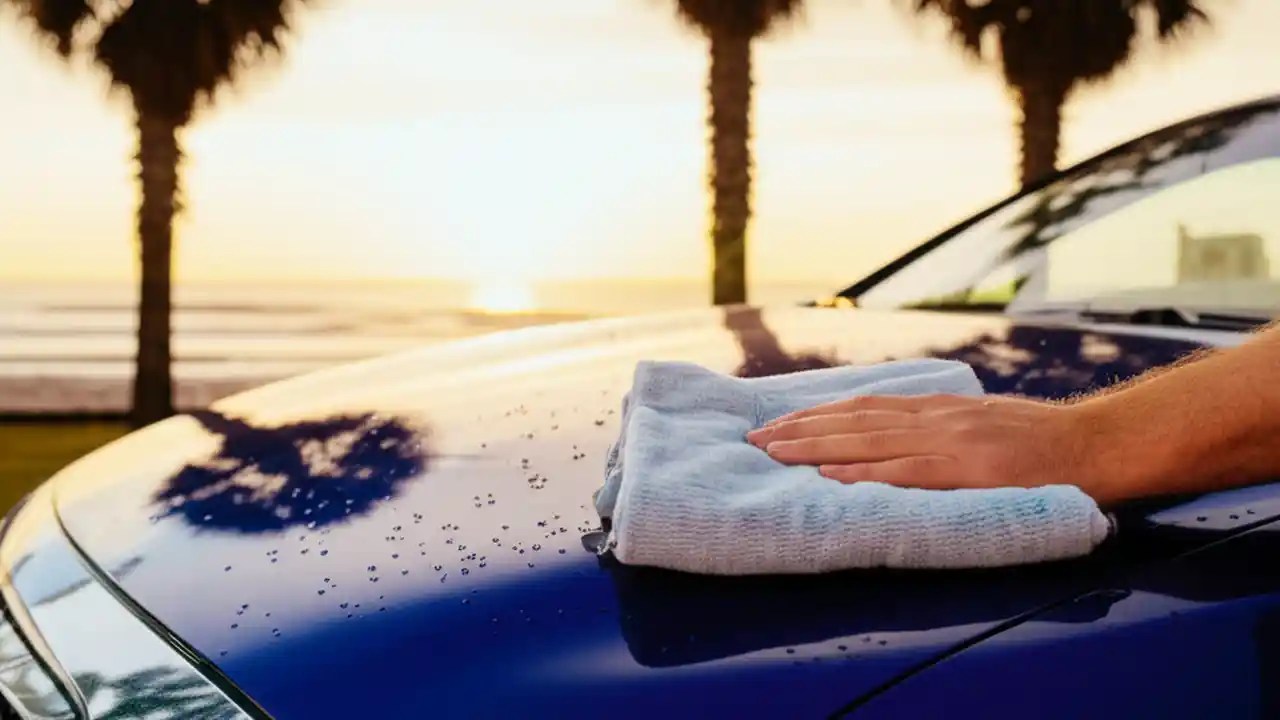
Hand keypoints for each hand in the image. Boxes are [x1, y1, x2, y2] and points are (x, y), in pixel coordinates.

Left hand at [746, 394, 1121, 502]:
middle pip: (853, 418)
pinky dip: (864, 471)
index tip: (776, 422)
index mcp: (937, 409)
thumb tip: (894, 440)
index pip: (862, 406)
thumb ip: (938, 430)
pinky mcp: (969, 469)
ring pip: (869, 439)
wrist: (1098, 444)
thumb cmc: (1041, 442)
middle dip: (799, 428)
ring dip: (815, 445)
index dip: (815, 414)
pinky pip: (907, 470)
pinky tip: (830, 475)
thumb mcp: (980, 423)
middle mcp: (936, 418)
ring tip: (773, 451)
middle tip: (754, 437)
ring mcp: (951, 441)